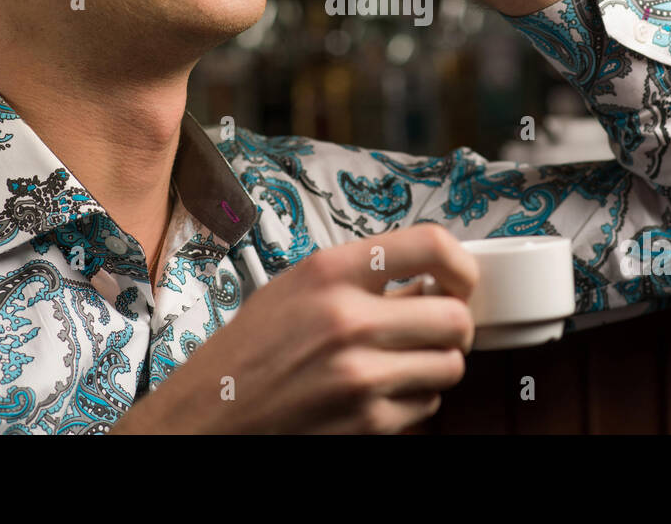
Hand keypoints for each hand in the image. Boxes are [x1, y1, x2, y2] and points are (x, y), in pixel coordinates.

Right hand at [110, 224, 477, 433]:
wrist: (208, 417)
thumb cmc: (251, 350)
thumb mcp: (296, 289)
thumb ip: (361, 277)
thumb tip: (433, 283)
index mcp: (330, 271)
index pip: (432, 246)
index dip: (462, 265)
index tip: (460, 280)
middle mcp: (348, 319)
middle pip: (456, 317)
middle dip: (453, 326)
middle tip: (433, 329)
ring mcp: (360, 375)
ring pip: (450, 366)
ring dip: (434, 365)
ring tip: (399, 363)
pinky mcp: (367, 423)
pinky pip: (427, 407)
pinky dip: (412, 402)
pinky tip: (377, 394)